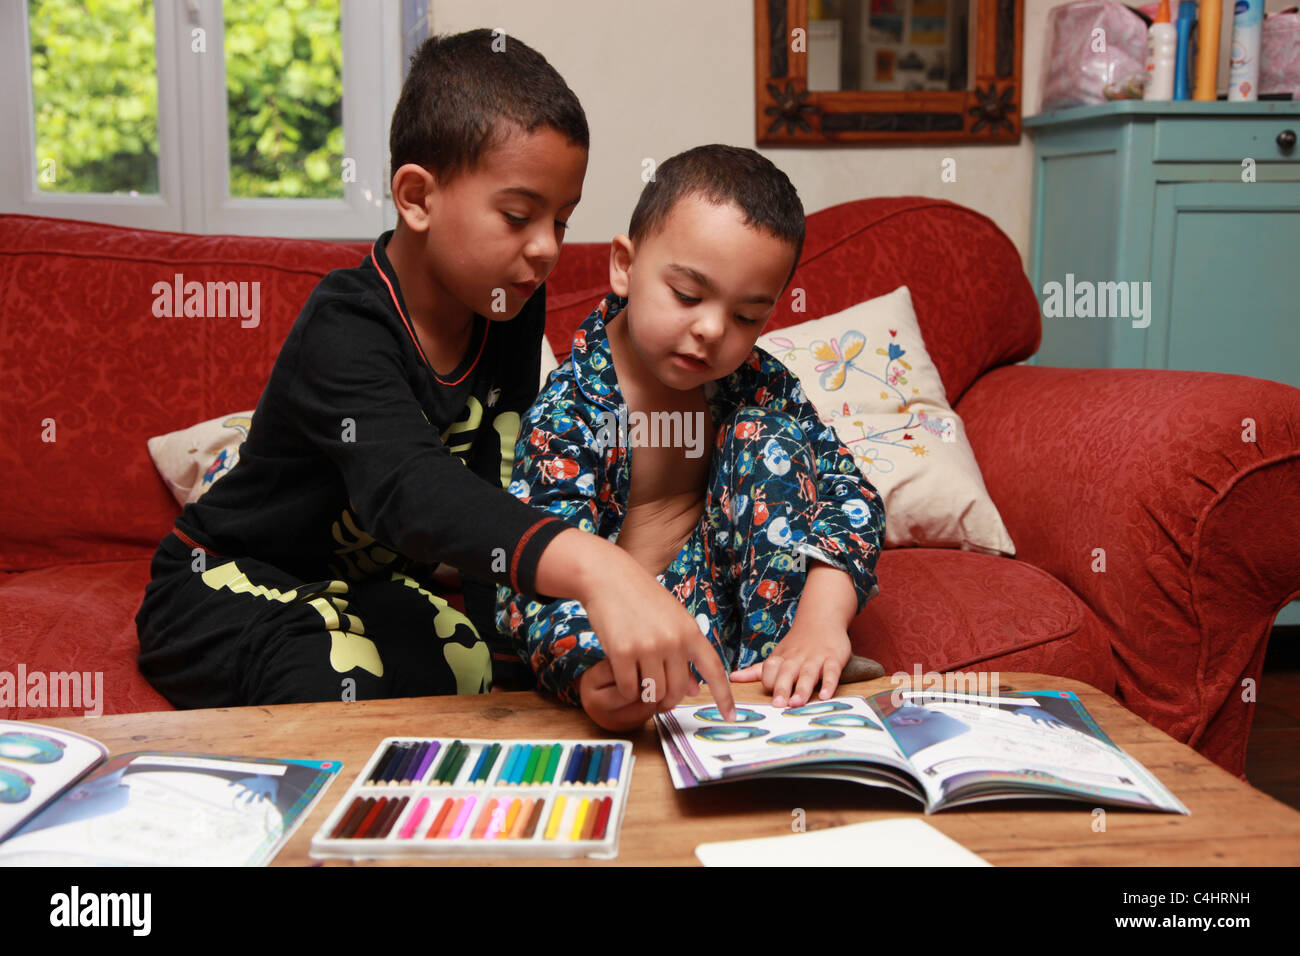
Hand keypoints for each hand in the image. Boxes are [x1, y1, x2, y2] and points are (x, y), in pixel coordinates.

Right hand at [539, 529, 735, 721]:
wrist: (608, 578)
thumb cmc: (641, 599)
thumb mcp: (671, 620)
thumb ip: (685, 653)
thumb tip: (694, 689)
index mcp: (690, 631)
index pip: (714, 669)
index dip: (724, 696)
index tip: (730, 716)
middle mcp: (672, 640)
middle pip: (678, 690)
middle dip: (668, 700)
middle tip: (658, 698)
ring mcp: (648, 647)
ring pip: (653, 693)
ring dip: (645, 694)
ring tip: (638, 679)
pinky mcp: (622, 652)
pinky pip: (629, 689)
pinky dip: (626, 689)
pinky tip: (622, 675)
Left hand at [730, 622, 850, 707]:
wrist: (821, 619)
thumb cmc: (796, 645)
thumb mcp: (776, 656)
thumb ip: (756, 671)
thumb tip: (732, 678)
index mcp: (781, 659)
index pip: (770, 671)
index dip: (770, 683)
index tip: (770, 700)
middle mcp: (796, 659)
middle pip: (787, 673)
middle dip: (782, 688)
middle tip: (778, 705)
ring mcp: (815, 659)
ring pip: (808, 674)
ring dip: (802, 688)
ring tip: (797, 702)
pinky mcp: (833, 659)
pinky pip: (832, 671)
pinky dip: (829, 683)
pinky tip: (825, 696)